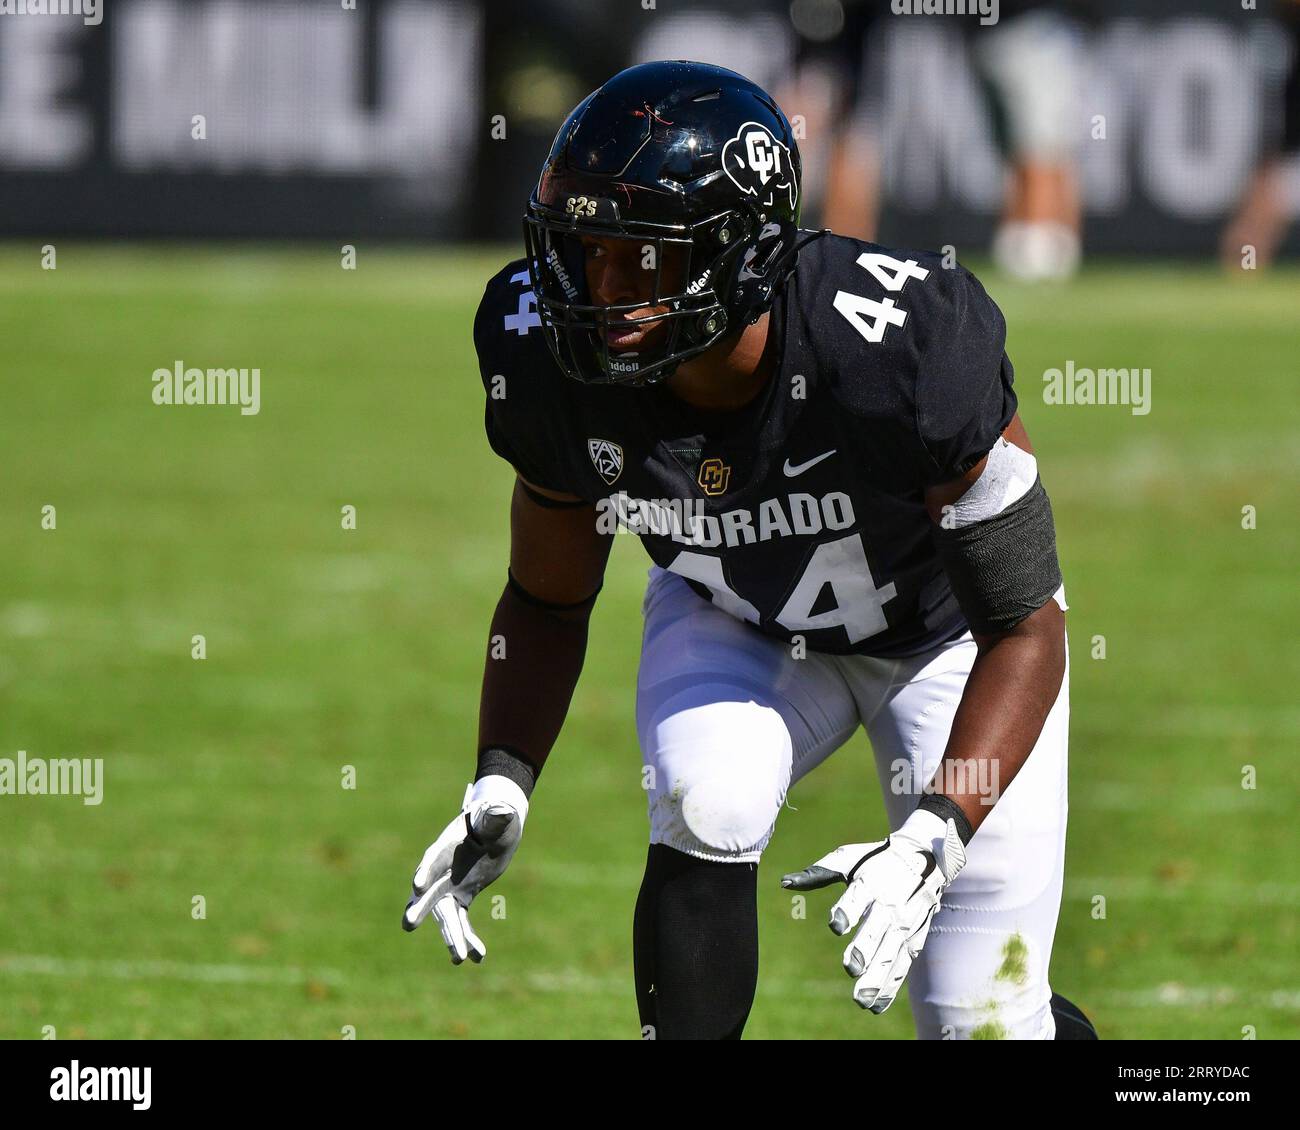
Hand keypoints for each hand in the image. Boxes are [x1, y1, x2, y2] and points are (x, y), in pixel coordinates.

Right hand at [401, 776, 527, 963]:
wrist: (495, 830)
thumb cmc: (494, 820)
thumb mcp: (497, 819)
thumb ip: (496, 818)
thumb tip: (503, 811)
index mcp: (447, 846)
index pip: (432, 859)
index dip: (425, 872)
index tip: (417, 886)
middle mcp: (441, 871)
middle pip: (430, 892)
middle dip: (420, 908)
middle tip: (408, 923)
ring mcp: (448, 887)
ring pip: (445, 915)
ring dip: (451, 936)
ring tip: (459, 959)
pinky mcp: (460, 898)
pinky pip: (461, 922)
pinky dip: (468, 939)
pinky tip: (479, 958)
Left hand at [782, 810, 966, 1012]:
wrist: (923, 860)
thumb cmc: (875, 861)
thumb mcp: (848, 859)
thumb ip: (817, 873)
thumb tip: (784, 883)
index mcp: (870, 883)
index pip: (859, 897)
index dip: (848, 910)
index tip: (836, 925)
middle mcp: (890, 905)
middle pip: (877, 930)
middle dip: (865, 949)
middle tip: (851, 968)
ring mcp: (903, 926)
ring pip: (891, 955)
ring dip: (877, 978)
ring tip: (861, 999)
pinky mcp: (913, 941)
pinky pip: (902, 967)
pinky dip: (889, 988)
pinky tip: (874, 1006)